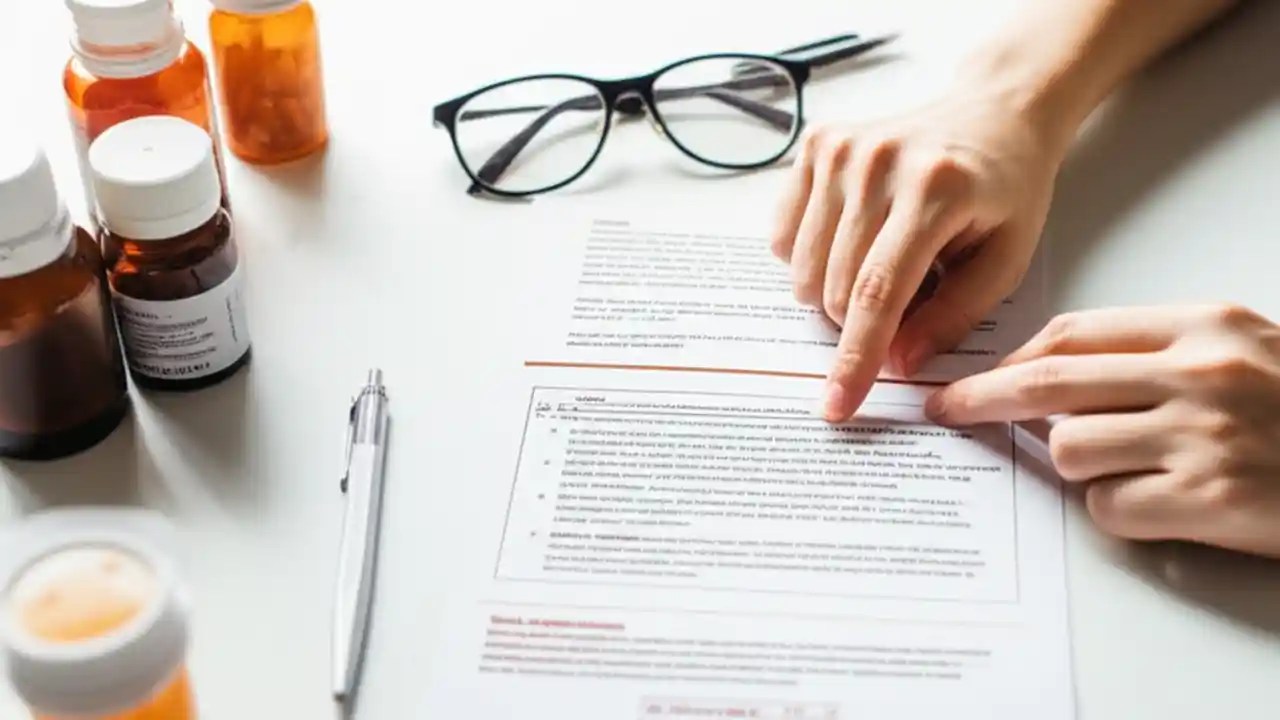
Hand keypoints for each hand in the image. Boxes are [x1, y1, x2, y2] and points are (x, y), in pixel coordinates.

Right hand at [771, 85, 1066, 421]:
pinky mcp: (816, 145)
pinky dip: (813, 258)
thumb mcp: (1006, 260)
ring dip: (836, 291)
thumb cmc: (1005, 190)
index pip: (878, 292)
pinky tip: (854, 238)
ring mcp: (840, 149)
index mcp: (934, 190)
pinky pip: (785, 238)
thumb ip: (953, 315)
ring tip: (887, 262)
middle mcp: (878, 162)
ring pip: (804, 271)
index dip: (856, 357)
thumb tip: (897, 362)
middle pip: (835, 288)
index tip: (837, 404)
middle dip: (860, 322)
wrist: (994, 113)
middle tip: (908, 298)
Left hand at [925, 304, 1279, 558]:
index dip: (1011, 357)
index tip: (975, 374)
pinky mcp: (1210, 500)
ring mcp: (1203, 436)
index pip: (1073, 334)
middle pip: (1047, 383)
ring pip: (1068, 449)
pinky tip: (1157, 506)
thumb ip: (1157, 353)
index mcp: (1205, 327)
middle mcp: (1198, 373)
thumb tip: (1055, 375)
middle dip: (981, 400)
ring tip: (1126, 470)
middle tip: (945, 411)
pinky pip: (1108, 508)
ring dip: (1075, 467)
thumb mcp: (1244, 350)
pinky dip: (1115, 512)